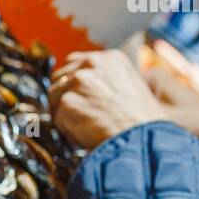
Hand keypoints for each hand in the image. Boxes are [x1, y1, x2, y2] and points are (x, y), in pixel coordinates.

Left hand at [51, 50, 168, 148]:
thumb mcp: (133, 87)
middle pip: (61, 77)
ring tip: (86, 126)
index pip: (76, 62)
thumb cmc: (143, 122)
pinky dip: (66, 129)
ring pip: (54, 97)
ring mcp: (77, 82)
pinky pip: (56, 118)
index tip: (81, 96)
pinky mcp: (66, 102)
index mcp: (110, 58)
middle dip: (65, 96)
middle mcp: (92, 64)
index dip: (76, 83)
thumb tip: (89, 88)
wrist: (142, 140)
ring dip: (64, 113)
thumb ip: (107, 80)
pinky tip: (85, 134)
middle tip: (81, 114)